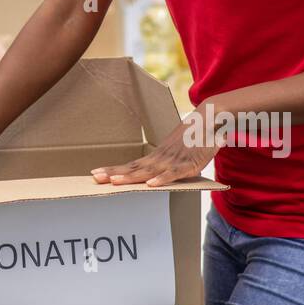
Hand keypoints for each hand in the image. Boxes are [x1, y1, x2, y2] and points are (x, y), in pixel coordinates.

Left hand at [90, 111, 219, 186]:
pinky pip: (173, 174)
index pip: (131, 165)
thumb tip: (151, 172)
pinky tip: (151, 185)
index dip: (113, 169)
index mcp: (156, 157)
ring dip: (130, 177)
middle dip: (114, 173)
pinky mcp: (188, 165)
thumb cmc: (192, 137)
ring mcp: (172, 161)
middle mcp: (160, 159)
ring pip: (148, 171)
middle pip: (133, 168)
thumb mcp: (174, 150)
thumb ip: (164, 161)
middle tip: (94, 178)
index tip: (95, 173)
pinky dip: (162, 179)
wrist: (209, 119)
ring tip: (113, 181)